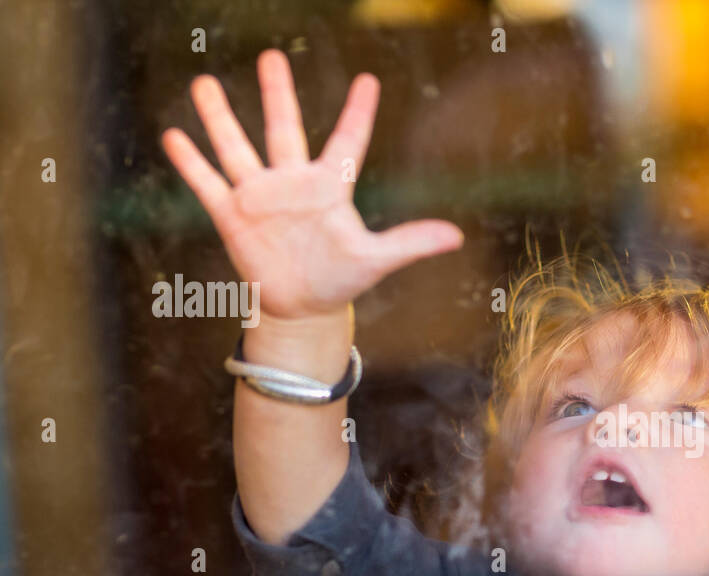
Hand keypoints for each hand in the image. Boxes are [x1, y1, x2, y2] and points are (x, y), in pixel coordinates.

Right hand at [161, 49, 463, 318]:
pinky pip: (208, 184)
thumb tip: (456, 237)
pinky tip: (173, 135)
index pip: (347, 142)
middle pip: (283, 129)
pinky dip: (191, 163)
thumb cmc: (341, 280)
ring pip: (237, 148)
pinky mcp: (232, 217)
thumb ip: (411, 243)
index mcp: (329, 188)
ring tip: (204, 83)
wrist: (303, 308)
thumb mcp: (376, 260)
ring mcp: (260, 196)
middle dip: (277, 94)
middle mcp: (292, 183)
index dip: (358, 113)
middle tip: (270, 56)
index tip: (369, 80)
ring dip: (220, 119)